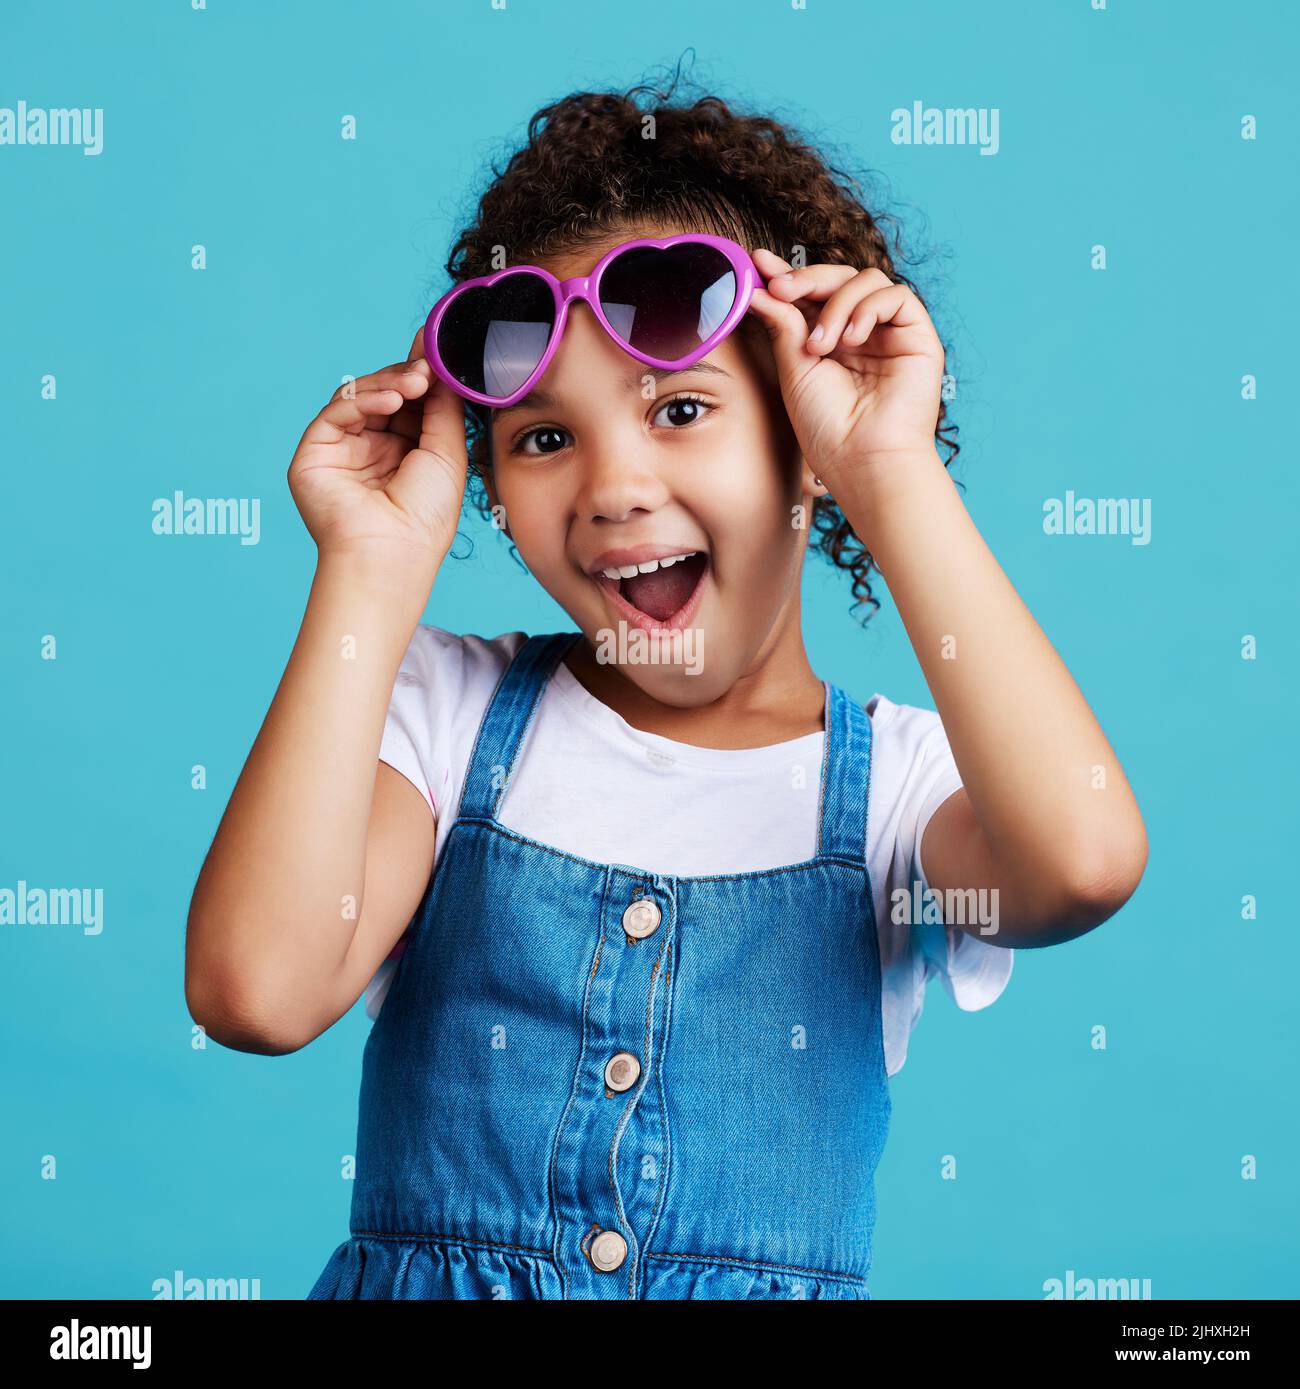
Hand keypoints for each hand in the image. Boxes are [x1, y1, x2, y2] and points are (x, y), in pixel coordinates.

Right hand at [288, 329, 468, 571]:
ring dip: (391, 383)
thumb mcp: (447, 454)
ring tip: (417, 382)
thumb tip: (441, 365)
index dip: (425, 379)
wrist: (390, 554)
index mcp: (406, 455)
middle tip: (429, 366)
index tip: (438, 352)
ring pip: (362, 396)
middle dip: (410, 376)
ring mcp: (344, 450)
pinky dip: (364, 398)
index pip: (413, 404)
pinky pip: (338, 410)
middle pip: (387, 394)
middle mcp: (374, 450)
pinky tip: (392, 399)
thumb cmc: (424, 517)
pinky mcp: (317, 451)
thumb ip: (444, 407)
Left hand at [747, 249, 944, 486]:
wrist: (862, 460)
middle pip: (838, 278)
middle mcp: (860, 333)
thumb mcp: (794, 369)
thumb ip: (783, 324)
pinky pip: (896, 295)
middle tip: (781, 289)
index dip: (787, 275)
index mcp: (830, 341)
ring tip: (820, 346)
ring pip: (865, 280)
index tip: (757, 264)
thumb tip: (760, 288)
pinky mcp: (917, 335)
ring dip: (835, 305)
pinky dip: (868, 309)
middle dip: (806, 279)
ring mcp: (889, 332)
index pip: (811, 294)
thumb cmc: (828, 428)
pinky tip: (851, 340)